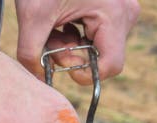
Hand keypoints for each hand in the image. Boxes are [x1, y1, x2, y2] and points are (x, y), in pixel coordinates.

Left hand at [15, 0, 139, 83]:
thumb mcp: (32, 15)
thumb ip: (31, 53)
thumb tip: (36, 80)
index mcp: (114, 14)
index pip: (111, 65)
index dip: (86, 74)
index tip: (64, 70)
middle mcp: (125, 13)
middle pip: (101, 56)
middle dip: (72, 54)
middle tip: (50, 42)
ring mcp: (121, 10)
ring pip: (97, 46)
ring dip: (70, 44)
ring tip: (53, 27)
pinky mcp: (113, 8)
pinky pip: (96, 34)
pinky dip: (75, 33)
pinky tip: (62, 20)